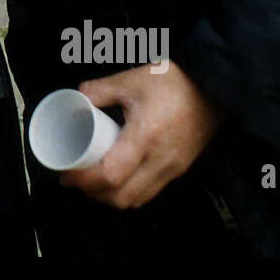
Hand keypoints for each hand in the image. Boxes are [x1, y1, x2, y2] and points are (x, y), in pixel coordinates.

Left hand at [59, 62, 222, 207]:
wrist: (213, 86)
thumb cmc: (171, 81)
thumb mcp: (130, 80)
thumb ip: (99, 90)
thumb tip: (76, 99)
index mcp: (146, 138)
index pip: (112, 175)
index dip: (85, 181)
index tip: (67, 174)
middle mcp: (161, 161)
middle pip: (122, 196)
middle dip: (93, 194)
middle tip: (75, 179)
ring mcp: (173, 169)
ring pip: (137, 199)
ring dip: (111, 197)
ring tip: (93, 181)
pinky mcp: (180, 169)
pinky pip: (151, 192)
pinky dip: (129, 193)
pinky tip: (118, 180)